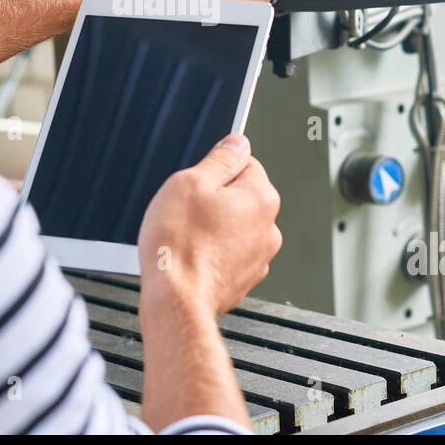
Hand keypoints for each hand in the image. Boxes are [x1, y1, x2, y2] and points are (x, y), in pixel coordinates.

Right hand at [138, 134, 281, 317]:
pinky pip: (228, 253)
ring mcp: (259, 257)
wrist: (176, 302)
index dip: (215, 170)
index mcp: (262, 197)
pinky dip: (212, 252)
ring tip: (187, 236)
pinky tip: (192, 256)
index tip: (198, 183)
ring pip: (233, 226)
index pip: (245, 163)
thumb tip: (237, 142)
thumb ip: (220, 158)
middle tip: (188, 211)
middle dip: (215, 200)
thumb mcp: (191, 182)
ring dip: (213, 227)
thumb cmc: (179, 245)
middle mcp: (269, 228)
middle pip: (240, 196)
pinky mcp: (244, 279)